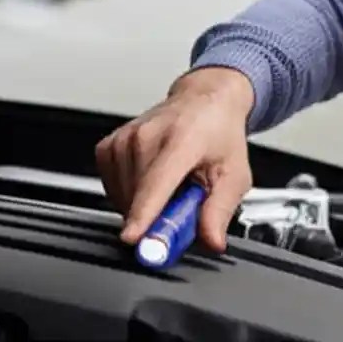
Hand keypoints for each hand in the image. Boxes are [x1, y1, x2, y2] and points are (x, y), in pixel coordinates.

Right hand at [94, 66, 255, 252]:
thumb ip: (221, 210)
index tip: (132, 238)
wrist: (205, 101)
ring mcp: (124, 139)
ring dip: (145, 206)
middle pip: (138, 197)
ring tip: (171, 185)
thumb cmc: (219, 133)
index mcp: (182, 139)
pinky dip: (130, 195)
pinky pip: (111, 189)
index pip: (156, 182)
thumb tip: (211, 241)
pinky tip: (151, 181)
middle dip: (158, 218)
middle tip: (184, 203)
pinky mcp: (108, 146)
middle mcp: (148, 135)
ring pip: (123, 197)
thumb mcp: (235, 174)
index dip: (143, 214)